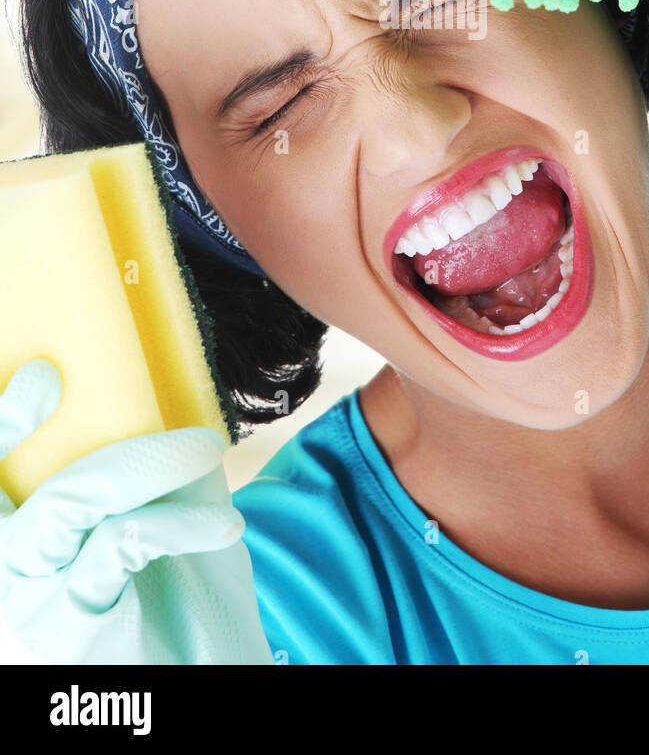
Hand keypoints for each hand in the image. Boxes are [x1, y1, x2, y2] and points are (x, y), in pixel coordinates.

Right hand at [0, 358, 273, 664]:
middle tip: (142, 414)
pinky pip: (116, 546)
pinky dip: (175, 522)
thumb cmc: (188, 590)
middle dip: (53, 435)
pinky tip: (224, 524)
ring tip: (205, 453)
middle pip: (7, 492)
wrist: (216, 673)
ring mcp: (37, 606)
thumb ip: (158, 458)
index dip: (0, 427)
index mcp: (28, 535)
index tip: (43, 377)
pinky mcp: (74, 632)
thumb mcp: (176, 506)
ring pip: (63, 505)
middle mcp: (14, 572)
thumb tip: (172, 388)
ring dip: (141, 467)